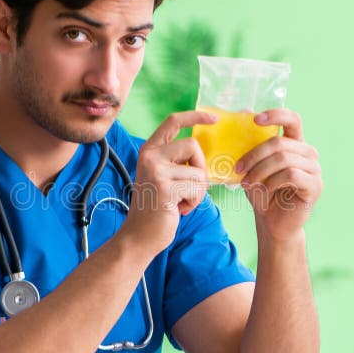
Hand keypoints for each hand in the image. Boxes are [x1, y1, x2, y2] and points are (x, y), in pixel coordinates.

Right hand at [121, 110, 215, 254]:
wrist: (139, 235)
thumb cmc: (157, 208)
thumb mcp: (162, 177)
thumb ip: (176, 161)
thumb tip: (203, 152)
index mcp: (149, 150)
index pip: (173, 122)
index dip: (195, 116)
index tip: (214, 118)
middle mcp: (150, 156)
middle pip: (193, 145)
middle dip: (200, 168)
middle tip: (190, 187)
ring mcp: (157, 171)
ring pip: (198, 172)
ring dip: (197, 192)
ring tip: (180, 202)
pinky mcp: (166, 188)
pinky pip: (196, 189)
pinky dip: (194, 202)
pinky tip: (179, 210)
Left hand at [234, 109, 321, 240]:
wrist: (272, 224)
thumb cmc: (262, 194)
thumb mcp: (252, 167)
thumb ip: (250, 143)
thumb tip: (243, 111)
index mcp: (295, 144)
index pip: (292, 120)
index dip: (276, 115)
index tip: (256, 119)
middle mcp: (308, 153)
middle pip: (280, 143)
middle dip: (254, 156)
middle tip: (238, 169)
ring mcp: (314, 169)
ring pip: (283, 159)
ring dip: (260, 171)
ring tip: (247, 184)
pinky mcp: (315, 185)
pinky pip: (290, 175)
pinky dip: (272, 183)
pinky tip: (265, 192)